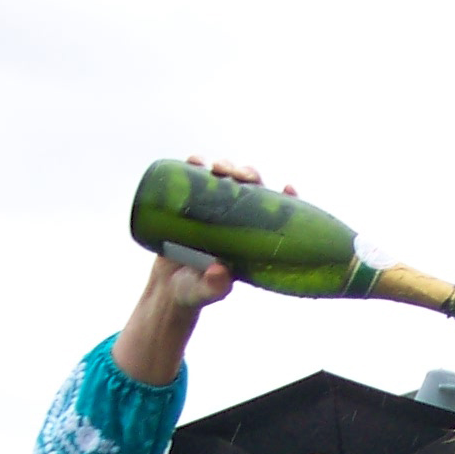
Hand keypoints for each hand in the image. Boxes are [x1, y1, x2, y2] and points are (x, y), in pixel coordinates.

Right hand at [117, 158, 290, 381]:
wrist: (166, 288)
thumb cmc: (192, 292)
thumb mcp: (203, 292)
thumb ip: (213, 287)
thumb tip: (221, 273)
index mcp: (249, 240)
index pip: (274, 216)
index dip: (286, 200)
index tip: (288, 188)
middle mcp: (235, 222)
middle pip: (250, 190)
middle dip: (248, 176)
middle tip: (238, 175)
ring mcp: (212, 212)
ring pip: (225, 180)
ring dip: (225, 167)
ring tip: (216, 167)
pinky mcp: (189, 206)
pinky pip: (194, 179)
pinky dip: (195, 165)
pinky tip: (194, 161)